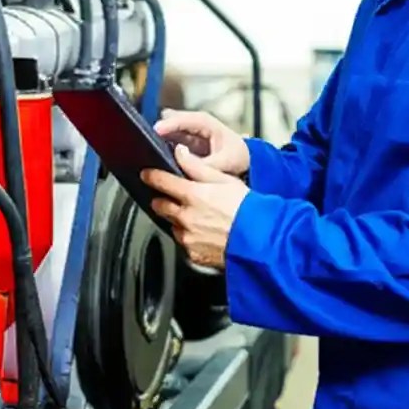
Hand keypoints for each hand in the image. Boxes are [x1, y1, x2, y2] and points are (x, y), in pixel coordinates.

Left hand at [142, 144, 249, 269]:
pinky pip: (184, 243)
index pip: (161, 182)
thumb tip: (180, 154)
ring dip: (177, 220)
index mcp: (192, 196)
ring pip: (172, 225)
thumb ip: (197, 166)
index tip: (147, 174)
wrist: (261, 240)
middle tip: (169, 197)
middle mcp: (186, 218)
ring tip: (196, 217)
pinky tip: (204, 232)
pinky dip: (189, 237)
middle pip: (160, 206)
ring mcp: (188, 238)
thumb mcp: (224, 180)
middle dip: (162, 200)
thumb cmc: (248, 209)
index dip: (151, 176)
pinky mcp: (193, 254)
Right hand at [154, 109, 250, 176]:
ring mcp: (187, 132)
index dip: (169, 124)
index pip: (183, 120)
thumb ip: (210, 164)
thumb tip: (190, 166)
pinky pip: (168, 140)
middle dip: (159, 130)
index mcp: (205, 123)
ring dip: (158, 138)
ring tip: (147, 148)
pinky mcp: (183, 142)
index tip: (156, 130)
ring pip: (167, 130)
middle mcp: (193, 124)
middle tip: (146, 141)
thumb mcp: (227, 161)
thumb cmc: (237, 156)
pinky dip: (161, 145)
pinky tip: (154, 155)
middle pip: (171, 121)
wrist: (243, 160)